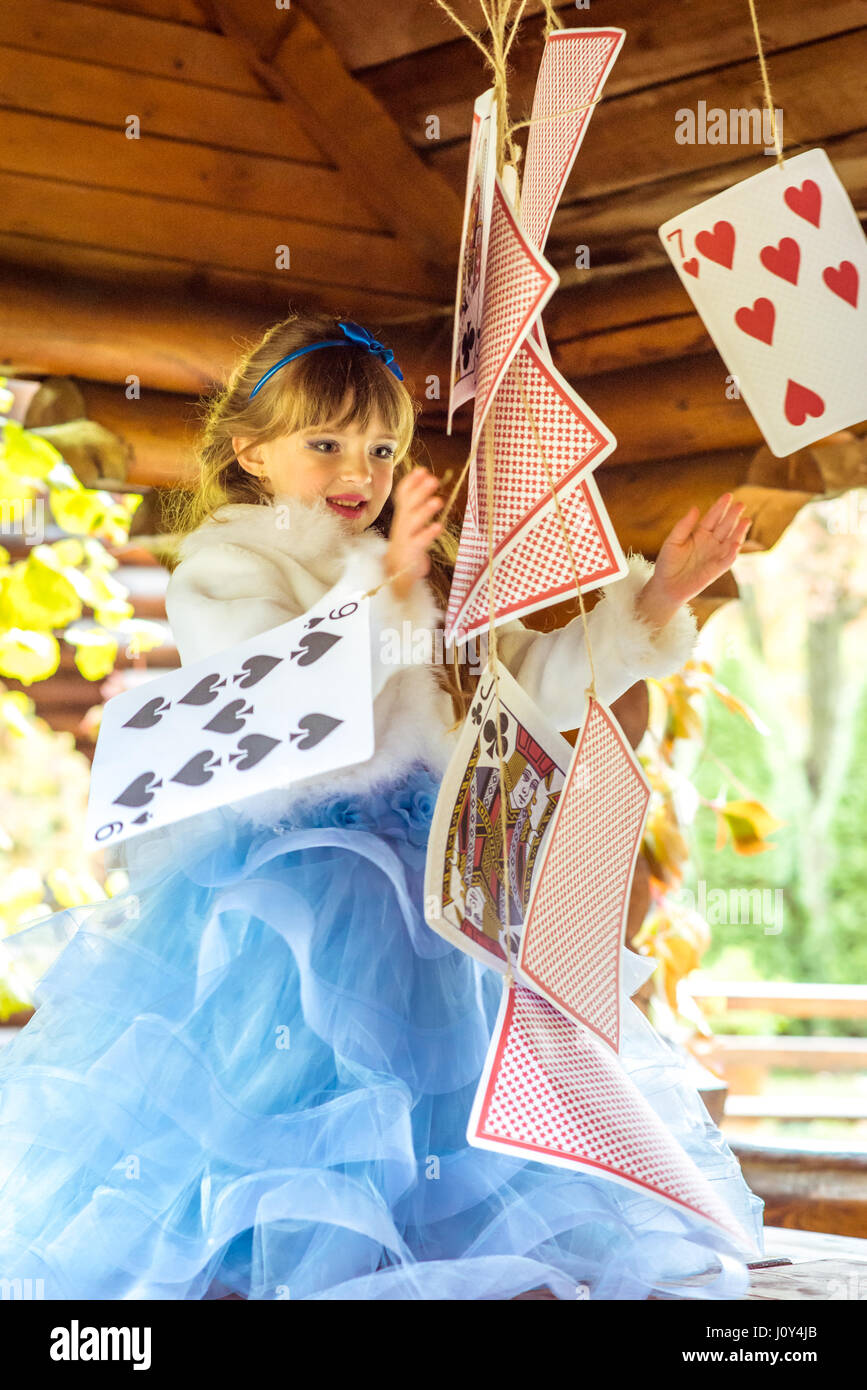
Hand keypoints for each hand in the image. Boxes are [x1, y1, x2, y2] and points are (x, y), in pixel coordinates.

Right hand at [385, 468, 442, 601]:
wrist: (395, 575)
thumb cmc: (407, 546)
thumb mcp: (411, 524)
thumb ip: (417, 505)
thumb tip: (428, 480)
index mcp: (402, 516)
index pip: (403, 495)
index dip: (411, 482)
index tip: (422, 470)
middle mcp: (402, 525)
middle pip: (408, 505)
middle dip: (420, 491)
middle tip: (433, 479)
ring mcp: (405, 538)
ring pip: (412, 522)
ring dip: (425, 510)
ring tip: (438, 501)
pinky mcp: (411, 553)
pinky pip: (419, 542)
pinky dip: (428, 533)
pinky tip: (438, 526)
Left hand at [636, 493, 751, 629]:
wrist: (666, 586)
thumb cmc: (667, 563)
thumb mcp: (673, 541)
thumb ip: (684, 526)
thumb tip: (695, 508)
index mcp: (700, 533)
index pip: (713, 517)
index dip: (720, 507)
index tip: (728, 496)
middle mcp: (710, 543)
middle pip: (725, 526)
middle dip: (733, 516)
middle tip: (740, 504)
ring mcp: (715, 555)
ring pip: (731, 541)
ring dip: (739, 532)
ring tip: (746, 520)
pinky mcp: (716, 569)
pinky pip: (727, 560)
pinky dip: (732, 553)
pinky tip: (736, 544)